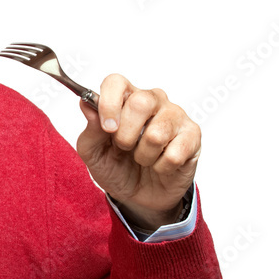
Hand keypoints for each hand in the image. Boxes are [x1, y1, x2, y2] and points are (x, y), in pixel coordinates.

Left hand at [76, 74, 199, 230]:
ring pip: (156, 134)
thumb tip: (86, 104)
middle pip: (140, 102)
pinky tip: (160, 165)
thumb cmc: (116, 167)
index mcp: (124, 98)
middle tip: (124, 148)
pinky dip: (160, 167)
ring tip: (142, 158)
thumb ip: (90, 130)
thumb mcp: (93, 153)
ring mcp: (175, 116)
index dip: (109, 103)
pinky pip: (174, 154)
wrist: (138, 196)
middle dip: (125, 135)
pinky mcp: (193, 135)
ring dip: (143, 156)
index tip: (107, 128)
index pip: (116, 82)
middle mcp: (152, 100)